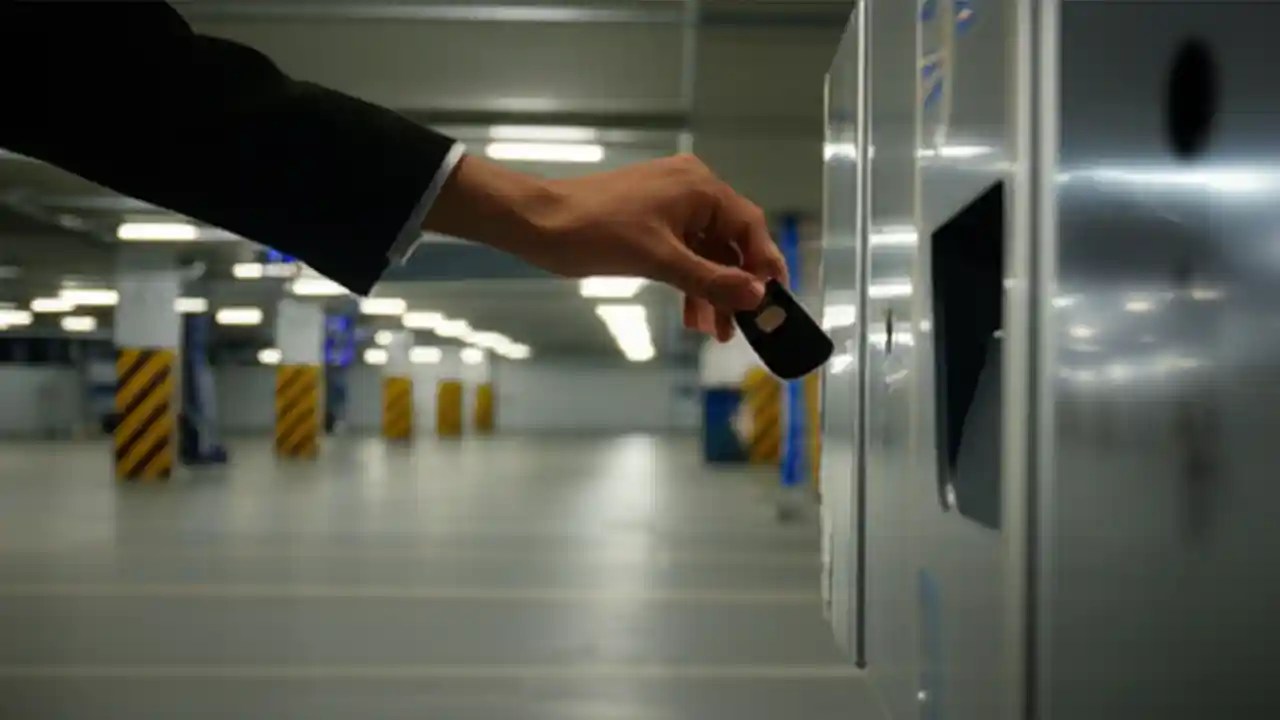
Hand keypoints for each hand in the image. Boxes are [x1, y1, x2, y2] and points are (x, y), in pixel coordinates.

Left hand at [424, 154, 787, 341]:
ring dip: (711, 290)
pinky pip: (683, 252)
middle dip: (735, 286)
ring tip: (714, 332)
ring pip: (706, 252)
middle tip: (741, 328)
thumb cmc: (597, 233)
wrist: (539, 224)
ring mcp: (670, 204)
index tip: (774, 300)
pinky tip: (692, 315)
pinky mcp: (651, 219)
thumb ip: (712, 279)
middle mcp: (691, 189)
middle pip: (730, 242)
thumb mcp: (660, 260)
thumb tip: (758, 296)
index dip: (765, 264)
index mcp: (699, 187)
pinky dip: (689, 281)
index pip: (749, 226)